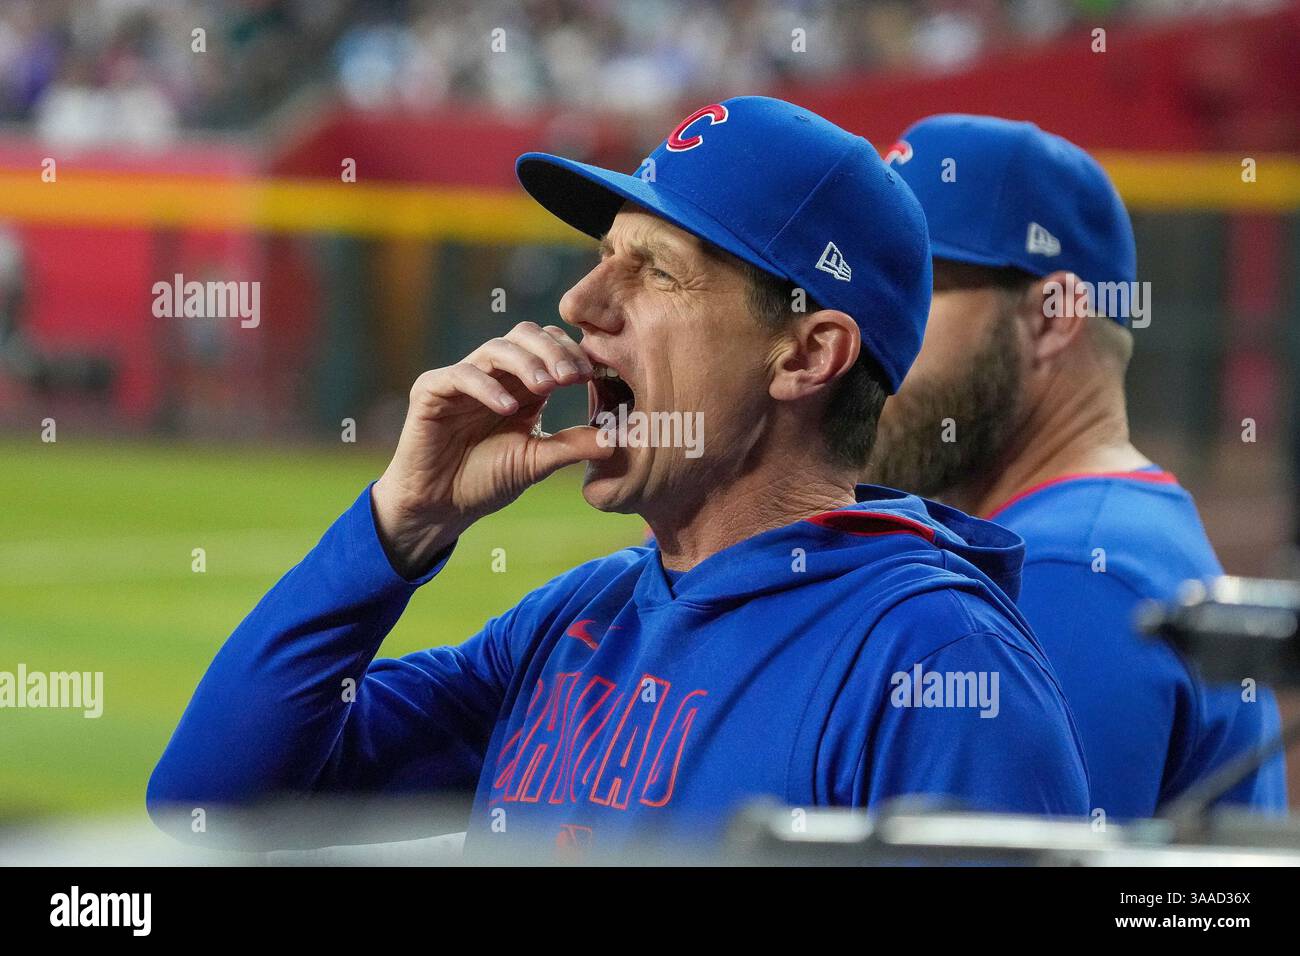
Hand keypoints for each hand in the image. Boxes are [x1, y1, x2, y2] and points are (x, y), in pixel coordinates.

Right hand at [371, 322, 611, 577]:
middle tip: (574, 376)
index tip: (592, 375)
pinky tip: (510, 406)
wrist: (441, 506)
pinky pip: (461, 374)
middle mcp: (494, 374)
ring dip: (526, 363)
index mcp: (522, 385)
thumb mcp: (537, 463)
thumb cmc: (486, 481)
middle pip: (526, 336)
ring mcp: (462, 378)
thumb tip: (617, 439)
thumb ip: (572, 446)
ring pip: (497, 348)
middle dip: (553, 352)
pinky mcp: (432, 389)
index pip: (549, 348)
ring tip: (547, 386)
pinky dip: (488, 386)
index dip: (571, 355)